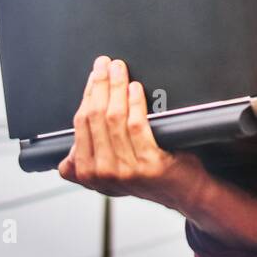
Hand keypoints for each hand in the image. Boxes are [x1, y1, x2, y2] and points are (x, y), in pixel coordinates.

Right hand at [58, 55, 206, 212]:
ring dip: (116, 88)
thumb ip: (89, 156)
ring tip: (119, 69)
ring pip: (114, 118)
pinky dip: (135, 103)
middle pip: (95, 117)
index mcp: (87, 172)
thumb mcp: (109, 173)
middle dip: (99, 84)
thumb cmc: (148, 175)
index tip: (93, 74)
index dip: (87, 94)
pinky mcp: (148, 164)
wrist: (182, 192)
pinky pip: (136, 126)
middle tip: (104, 63)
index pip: (81, 124)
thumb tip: (75, 133)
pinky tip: (135, 88)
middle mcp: (101, 173)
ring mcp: (124, 170)